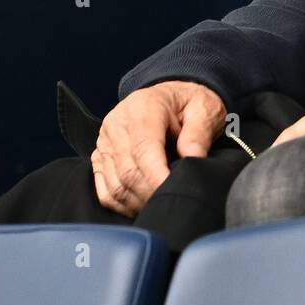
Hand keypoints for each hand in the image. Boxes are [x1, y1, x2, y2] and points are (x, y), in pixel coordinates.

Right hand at [91, 81, 226, 215]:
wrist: (171, 98)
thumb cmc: (188, 105)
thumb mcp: (204, 109)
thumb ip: (199, 132)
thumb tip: (193, 157)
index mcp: (143, 107)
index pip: (144, 148)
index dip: (157, 176)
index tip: (174, 192)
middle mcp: (118, 123)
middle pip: (127, 171)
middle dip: (151, 194)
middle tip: (174, 201)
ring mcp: (105, 142)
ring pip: (115, 185)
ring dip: (138, 203)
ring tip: (161, 203)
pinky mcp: (100, 157)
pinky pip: (105, 191)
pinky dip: (123, 205)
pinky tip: (143, 204)